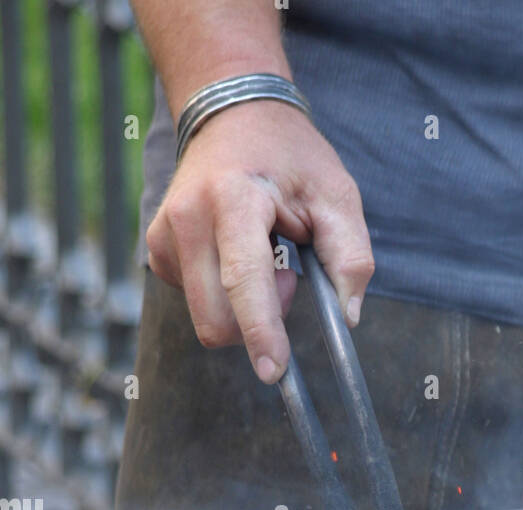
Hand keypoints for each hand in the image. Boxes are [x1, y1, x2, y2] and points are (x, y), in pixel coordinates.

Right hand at [146, 100, 374, 382]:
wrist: (232, 113)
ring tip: (262, 252)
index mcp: (234, 198)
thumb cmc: (291, 158)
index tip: (274, 370)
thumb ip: (351, 255)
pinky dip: (225, 294)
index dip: (261, 330)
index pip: (244, 278)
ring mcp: (164, 236)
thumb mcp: (337, 194)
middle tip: (288, 272)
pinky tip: (236, 252)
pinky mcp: (158, 251)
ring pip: (207, 318)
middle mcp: (187, 217)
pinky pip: (198, 304)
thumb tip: (348, 317)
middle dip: (259, 322)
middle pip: (216, 318)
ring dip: (244, 306)